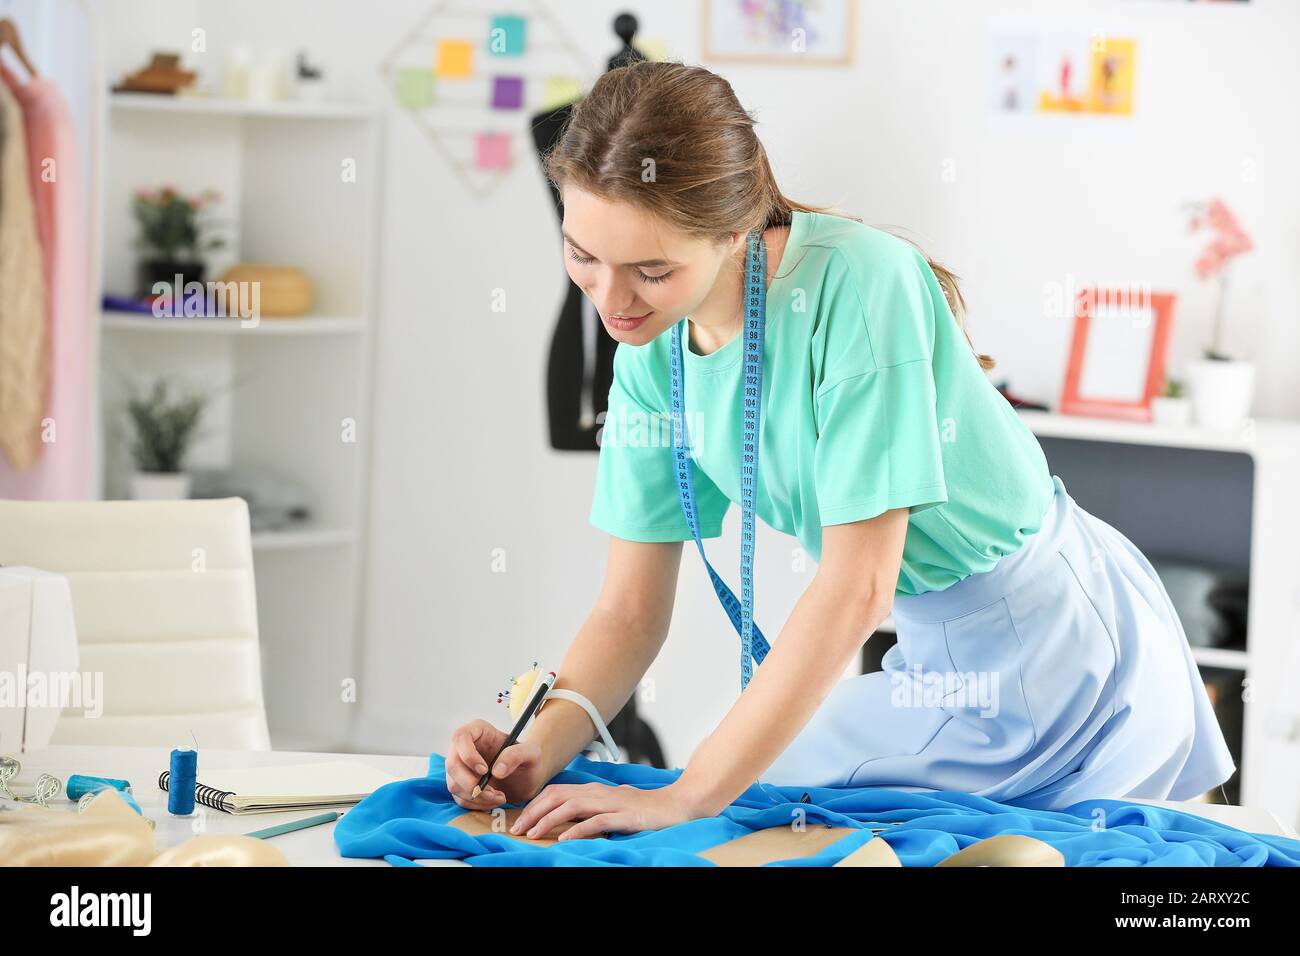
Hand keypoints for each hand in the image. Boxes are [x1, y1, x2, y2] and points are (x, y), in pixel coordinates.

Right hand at [446, 720, 548, 809]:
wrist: (527, 777)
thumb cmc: (528, 760)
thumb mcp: (531, 753)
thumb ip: (517, 755)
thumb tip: (497, 771)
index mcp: (479, 731)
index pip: (460, 736)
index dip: (468, 755)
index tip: (484, 771)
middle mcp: (464, 747)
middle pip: (452, 764)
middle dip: (470, 783)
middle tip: (492, 792)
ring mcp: (460, 767)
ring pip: (453, 784)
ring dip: (475, 796)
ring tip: (498, 797)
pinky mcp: (461, 784)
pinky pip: (459, 797)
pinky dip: (476, 804)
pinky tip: (493, 800)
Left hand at [509, 780, 704, 840]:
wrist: (674, 805)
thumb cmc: (642, 807)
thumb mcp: (611, 805)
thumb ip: (590, 808)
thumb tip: (565, 818)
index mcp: (593, 790)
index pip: (556, 791)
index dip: (535, 804)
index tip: (520, 820)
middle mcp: (598, 793)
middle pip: (557, 796)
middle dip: (534, 812)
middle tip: (518, 829)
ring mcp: (610, 803)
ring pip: (571, 807)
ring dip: (548, 820)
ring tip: (533, 833)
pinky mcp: (623, 816)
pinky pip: (596, 821)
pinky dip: (577, 830)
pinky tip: (564, 839)